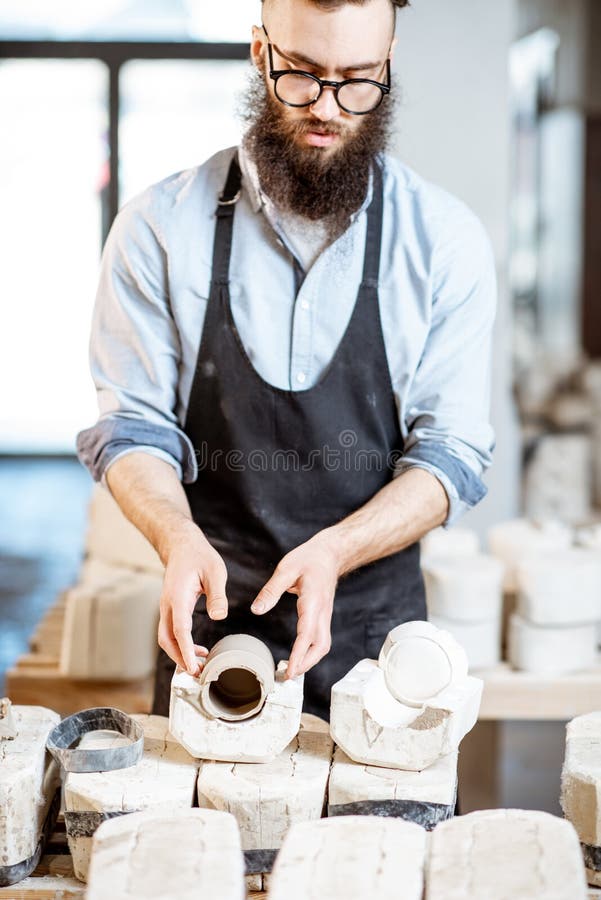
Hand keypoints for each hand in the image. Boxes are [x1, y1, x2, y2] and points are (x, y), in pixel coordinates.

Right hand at [158, 525, 228, 676]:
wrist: (182, 546)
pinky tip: (198, 650)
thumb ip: (217, 595)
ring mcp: (167, 608)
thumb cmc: (199, 556)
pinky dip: (181, 645)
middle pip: (166, 640)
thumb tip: (219, 616)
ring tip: (201, 665)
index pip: (180, 629)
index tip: (194, 666)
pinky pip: (171, 632)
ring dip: (180, 654)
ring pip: (166, 638)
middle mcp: (168, 605)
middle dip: (180, 659)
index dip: (186, 650)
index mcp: (178, 596)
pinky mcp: (171, 609)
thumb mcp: (215, 571)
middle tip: (198, 674)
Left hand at [251, 533, 339, 677]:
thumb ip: (271, 590)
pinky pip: (320, 638)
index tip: (290, 669)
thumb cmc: (309, 558)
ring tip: (292, 671)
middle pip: (320, 646)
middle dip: (306, 664)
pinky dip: (311, 651)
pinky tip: (299, 656)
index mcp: (313, 601)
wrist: (330, 553)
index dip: (300, 654)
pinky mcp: (323, 615)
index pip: (307, 634)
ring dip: (310, 660)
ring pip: (323, 645)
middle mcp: (322, 612)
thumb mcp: (286, 568)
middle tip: (288, 677)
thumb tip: (256, 610)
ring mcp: (325, 615)